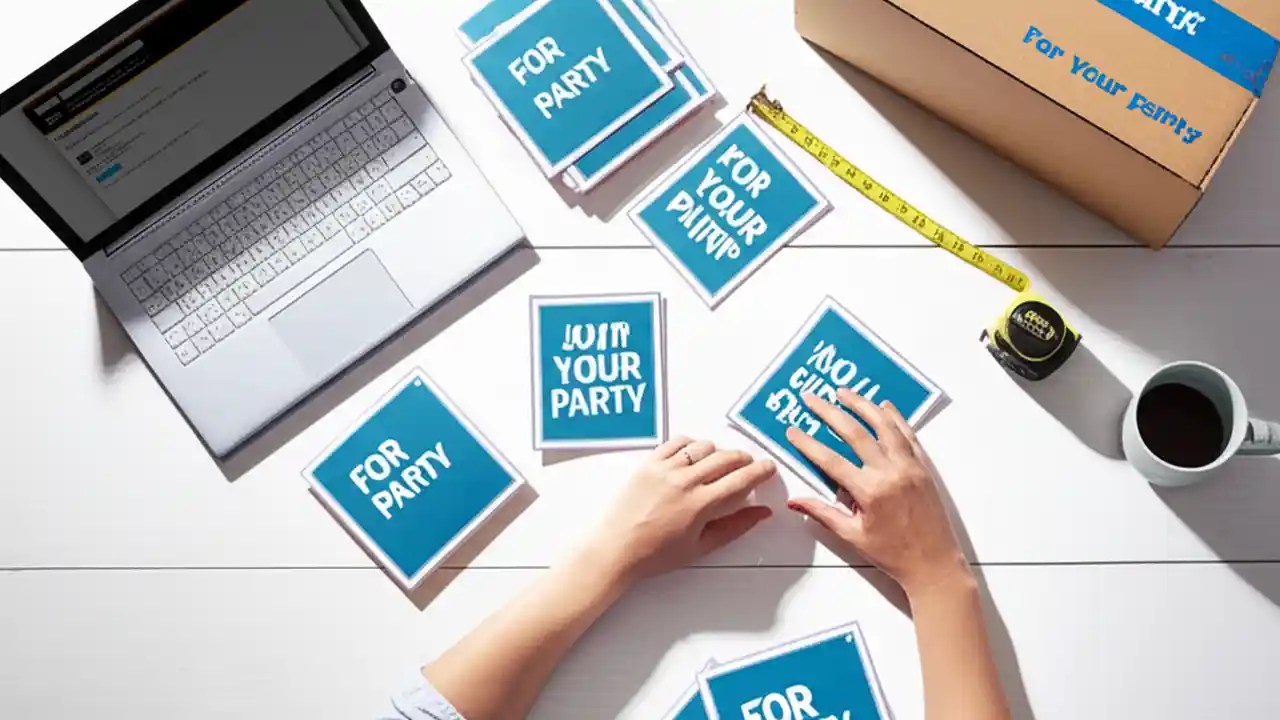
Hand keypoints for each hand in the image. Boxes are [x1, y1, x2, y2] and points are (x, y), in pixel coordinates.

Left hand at [588, 437, 777, 583]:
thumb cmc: (655, 554)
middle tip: (748, 466)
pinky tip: (694, 456)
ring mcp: (664, 469)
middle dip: (744, 459)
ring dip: (718, 452)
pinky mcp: (649, 463)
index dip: (760, 471)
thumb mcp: (701, 547)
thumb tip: (762, 513)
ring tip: (720, 464)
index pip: (741, 479)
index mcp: (700, 504)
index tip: (768, 468)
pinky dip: (691, 445)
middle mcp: (684, 481)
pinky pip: (677, 442)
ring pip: (703, 446)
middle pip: (726, 458)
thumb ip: (735, 526)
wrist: (617, 550)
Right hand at [785, 391, 969, 597]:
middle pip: (855, 433)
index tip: (793, 431)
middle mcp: (891, 473)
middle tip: (812, 399)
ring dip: (862, 405)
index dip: (808, 444)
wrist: (934, 565)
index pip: (831, 460)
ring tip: (844, 393)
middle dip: (830, 413)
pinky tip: (883, 406)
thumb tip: (795, 501)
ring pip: (883, 426)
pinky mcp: (923, 468)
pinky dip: (894, 418)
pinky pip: (907, 435)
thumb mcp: (853, 536)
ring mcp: (910, 467)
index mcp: (870, 492)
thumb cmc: (895, 555)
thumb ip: (823, 513)